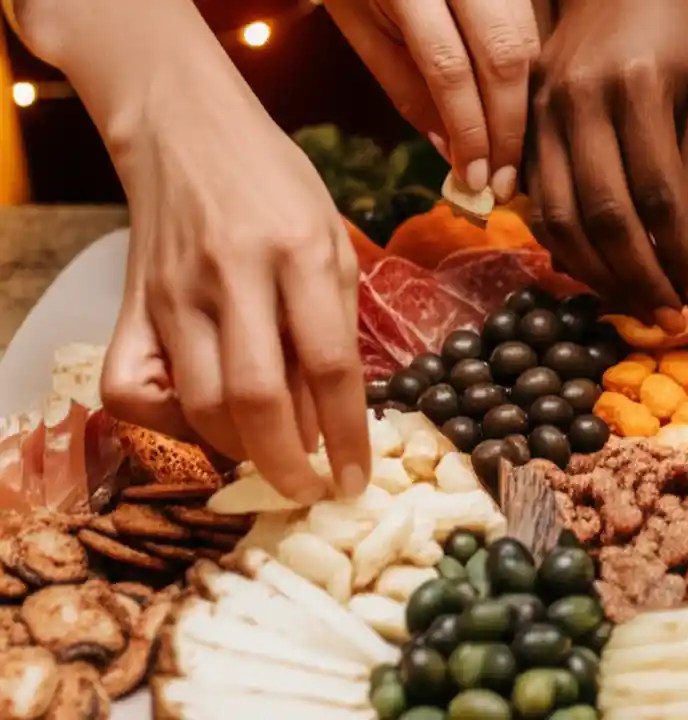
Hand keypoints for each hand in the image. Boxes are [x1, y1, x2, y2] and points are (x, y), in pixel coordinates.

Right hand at [100, 87, 368, 503]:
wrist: (187, 131)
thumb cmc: (276, 187)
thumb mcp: (332, 240)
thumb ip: (335, 323)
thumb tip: (334, 418)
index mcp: (298, 252)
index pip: (329, 366)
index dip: (346, 437)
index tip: (356, 482)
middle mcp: (231, 276)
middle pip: (256, 399)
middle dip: (288, 465)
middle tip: (309, 491)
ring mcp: (172, 294)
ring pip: (199, 407)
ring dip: (241, 451)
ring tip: (273, 455)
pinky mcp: (130, 306)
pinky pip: (136, 391)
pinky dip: (172, 425)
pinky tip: (207, 420)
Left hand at [327, 0, 540, 200]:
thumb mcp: (362, 29)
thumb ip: (406, 89)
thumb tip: (454, 154)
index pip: (449, 68)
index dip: (468, 129)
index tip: (475, 179)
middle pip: (505, 57)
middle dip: (509, 128)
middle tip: (506, 183)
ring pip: (529, 43)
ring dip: (526, 107)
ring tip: (514, 157)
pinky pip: (534, 28)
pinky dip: (530, 78)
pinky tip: (518, 114)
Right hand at [525, 0, 687, 328]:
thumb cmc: (672, 43)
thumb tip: (679, 257)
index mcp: (635, 86)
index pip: (660, 195)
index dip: (682, 258)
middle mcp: (576, 101)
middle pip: (604, 216)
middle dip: (641, 280)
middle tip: (670, 323)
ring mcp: (538, 115)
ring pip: (559, 220)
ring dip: (599, 277)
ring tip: (637, 309)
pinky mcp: (519, 129)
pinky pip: (536, 207)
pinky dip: (566, 251)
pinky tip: (597, 275)